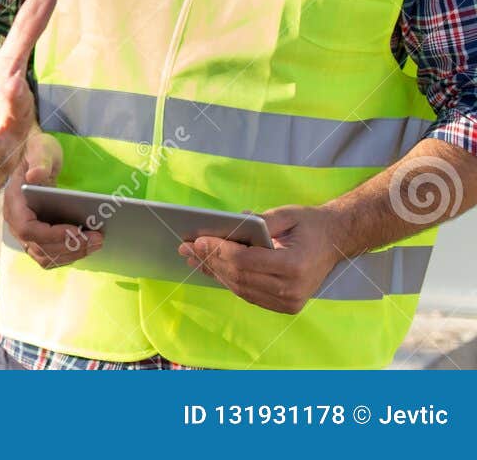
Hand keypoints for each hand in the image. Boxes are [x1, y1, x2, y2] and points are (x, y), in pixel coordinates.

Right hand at [3, 130, 103, 267]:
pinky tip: (88, 245)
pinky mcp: (37, 239)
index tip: (76, 230)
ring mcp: (25, 233)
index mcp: (13, 202)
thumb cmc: (40, 152)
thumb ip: (39, 161)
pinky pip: (50, 256)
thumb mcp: (40, 150)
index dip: (51, 235)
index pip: (27, 229)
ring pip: (45, 256)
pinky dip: (70, 255)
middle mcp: (15, 222)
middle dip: (70, 246)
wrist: (39, 160)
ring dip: (72, 254)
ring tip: (97, 242)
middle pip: (39, 247)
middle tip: (97, 238)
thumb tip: (35, 176)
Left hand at [178, 205, 342, 313]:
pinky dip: (227, 280)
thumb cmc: (310, 225)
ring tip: (192, 257)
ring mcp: (288, 302)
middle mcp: (291, 290)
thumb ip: (258, 220)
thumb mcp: (286, 214)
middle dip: (209, 260)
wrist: (335, 242)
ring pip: (240, 288)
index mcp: (294, 266)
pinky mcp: (284, 306)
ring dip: (214, 272)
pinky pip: (248, 294)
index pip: (246, 262)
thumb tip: (228, 222)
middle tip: (186, 247)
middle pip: (239, 276)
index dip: (219, 251)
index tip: (198, 239)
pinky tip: (210, 268)